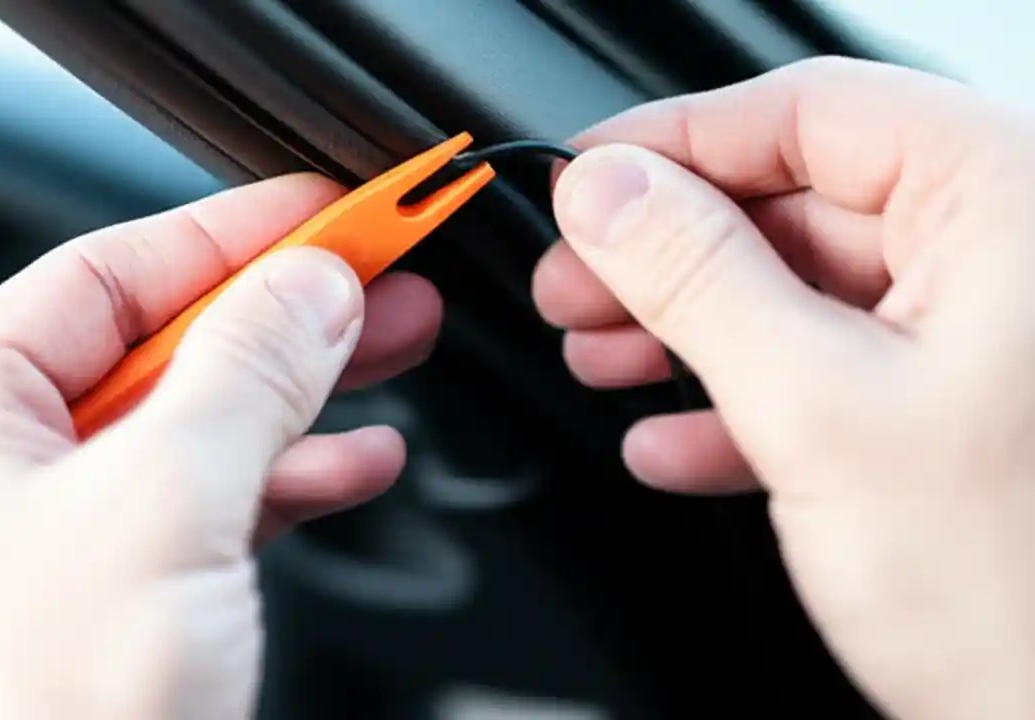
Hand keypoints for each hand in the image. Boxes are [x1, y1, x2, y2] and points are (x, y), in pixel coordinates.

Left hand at [0, 174, 441, 718]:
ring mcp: (50, 553)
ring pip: (193, 432)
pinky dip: (288, 481)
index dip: (227, 235)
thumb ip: (246, 373)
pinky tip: (358, 460)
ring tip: (396, 347)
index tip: (325, 209)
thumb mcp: (165, 503)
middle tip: (382, 270)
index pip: (101, 278)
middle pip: (158, 351)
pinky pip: (207, 514)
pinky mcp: (109, 615)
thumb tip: (310, 285)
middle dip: (283, 313)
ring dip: (301, 392)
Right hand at [535, 57, 1034, 719]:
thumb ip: (697, 279)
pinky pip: (827, 369)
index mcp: (1008, 203)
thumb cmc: (1015, 597)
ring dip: (686, 329)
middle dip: (665, 254)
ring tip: (603, 360)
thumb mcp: (815, 410)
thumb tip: (604, 192)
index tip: (582, 182)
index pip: (810, 112)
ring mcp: (982, 335)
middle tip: (574, 286)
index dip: (674, 142)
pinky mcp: (954, 408)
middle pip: (795, 202)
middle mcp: (1006, 252)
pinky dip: (738, 402)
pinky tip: (673, 442)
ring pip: (800, 288)